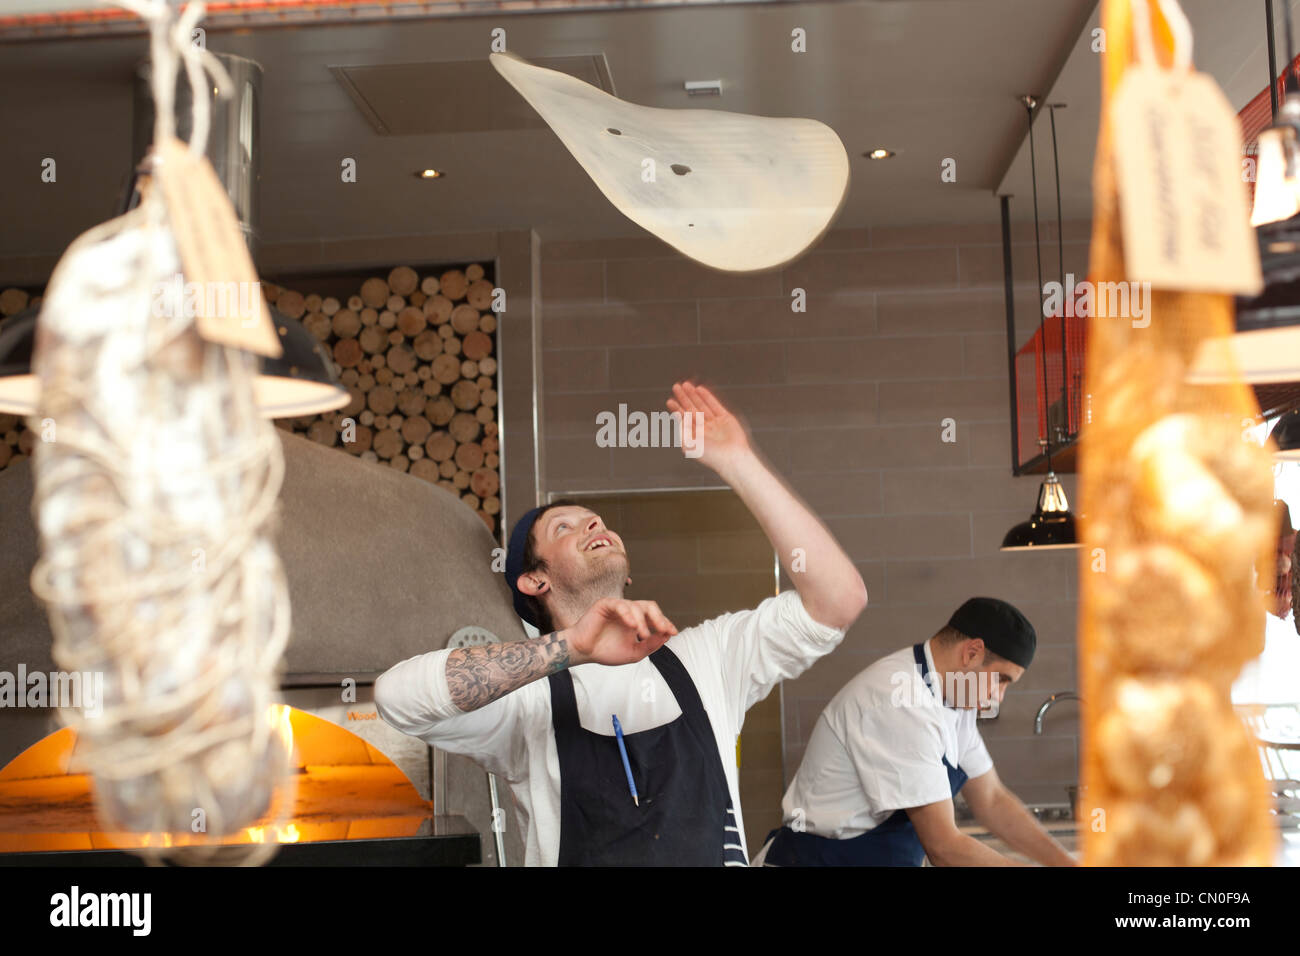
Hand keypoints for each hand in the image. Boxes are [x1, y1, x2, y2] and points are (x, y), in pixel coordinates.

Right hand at [562, 597, 676, 665]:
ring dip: (643, 621)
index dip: (665, 623)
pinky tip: (631, 625)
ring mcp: (617, 606)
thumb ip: (650, 645)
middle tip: (664, 630)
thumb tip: (667, 635)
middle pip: (650, 607)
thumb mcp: (634, 653)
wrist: (584, 653)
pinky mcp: (605, 604)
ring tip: (643, 636)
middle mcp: (629, 611)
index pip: (654, 617)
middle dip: (659, 618)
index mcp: (636, 621)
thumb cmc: (606, 652)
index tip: (673, 632)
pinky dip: (628, 614)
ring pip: (637, 606)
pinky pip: (620, 604)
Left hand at [666, 381, 752, 474]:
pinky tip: (700, 389)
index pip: (684, 419)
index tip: (670, 400)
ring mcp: (715, 423)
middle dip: (684, 398)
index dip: (676, 409)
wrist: (731, 457)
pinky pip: (715, 405)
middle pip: (692, 409)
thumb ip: (682, 430)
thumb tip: (676, 416)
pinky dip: (707, 397)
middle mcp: (704, 429)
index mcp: (695, 436)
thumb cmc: (710, 455)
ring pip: (702, 405)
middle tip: (676, 387)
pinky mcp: (726, 418)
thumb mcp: (690, 444)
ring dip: (694, 395)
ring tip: (686, 385)